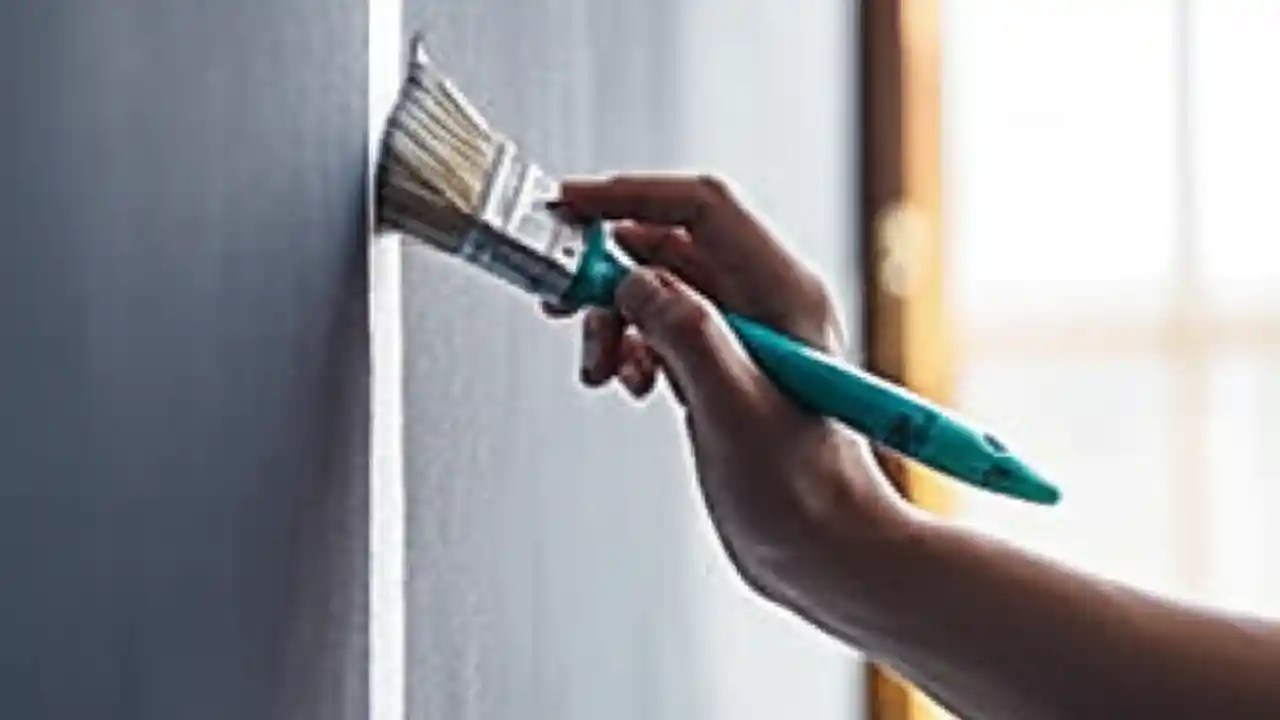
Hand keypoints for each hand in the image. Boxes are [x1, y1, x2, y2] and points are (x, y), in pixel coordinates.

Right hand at [550, 174, 908, 606]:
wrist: (825, 552)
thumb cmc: (804, 495)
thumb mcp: (736, 412)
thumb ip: (687, 335)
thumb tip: (637, 281)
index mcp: (784, 294)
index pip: (701, 209)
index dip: (630, 197)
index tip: (570, 209)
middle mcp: (766, 303)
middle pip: (669, 246)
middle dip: (610, 270)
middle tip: (564, 299)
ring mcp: (744, 335)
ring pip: (658, 290)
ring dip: (616, 318)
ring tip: (602, 368)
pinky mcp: (724, 366)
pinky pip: (662, 329)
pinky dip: (631, 347)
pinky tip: (628, 384)